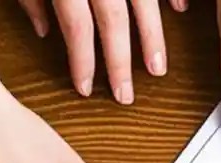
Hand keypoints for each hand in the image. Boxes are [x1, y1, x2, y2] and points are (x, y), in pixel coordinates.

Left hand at [17, 0, 187, 101]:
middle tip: (125, 95)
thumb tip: (41, 29)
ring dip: (154, 37)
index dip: (82, 60)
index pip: (77, 27)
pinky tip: (178, 8)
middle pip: (113, 23)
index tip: (83, 88)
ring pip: (144, 3)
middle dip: (121, 63)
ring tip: (158, 68)